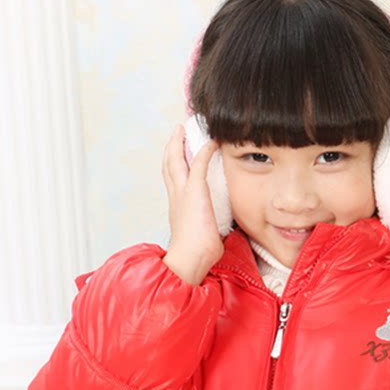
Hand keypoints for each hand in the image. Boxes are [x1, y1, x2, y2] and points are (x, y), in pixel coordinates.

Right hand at [161, 126, 223, 283]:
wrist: (190, 259)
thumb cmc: (197, 257)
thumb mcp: (203, 239)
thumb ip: (209, 232)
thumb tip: (220, 238)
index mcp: (177, 208)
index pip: (173, 181)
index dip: (174, 166)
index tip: (178, 155)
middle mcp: (176, 197)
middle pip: (168, 165)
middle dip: (172, 147)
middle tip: (177, 132)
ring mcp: (183, 193)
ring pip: (176, 160)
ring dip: (181, 142)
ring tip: (186, 129)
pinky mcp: (195, 191)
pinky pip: (199, 163)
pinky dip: (204, 150)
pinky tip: (211, 141)